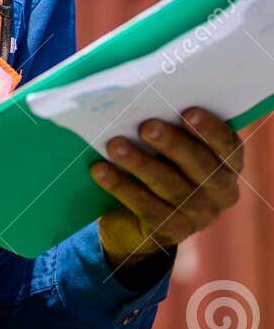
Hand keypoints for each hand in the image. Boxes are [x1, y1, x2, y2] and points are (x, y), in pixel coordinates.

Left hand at [90, 108, 243, 270]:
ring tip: (114, 145)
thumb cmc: (155, 165)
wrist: (134, 220)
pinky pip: (147, 207)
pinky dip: (121, 186)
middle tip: (146, 126)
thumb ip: (166, 126)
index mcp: (227, 165)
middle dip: (172, 144)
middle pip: (200, 166)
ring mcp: (199, 215)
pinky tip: (100, 171)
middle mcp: (221, 191)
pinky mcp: (171, 232)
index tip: (188, 112)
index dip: (210, 130)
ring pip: (170, 187)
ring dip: (140, 164)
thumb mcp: (165, 148)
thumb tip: (139, 96)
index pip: (228, 146)